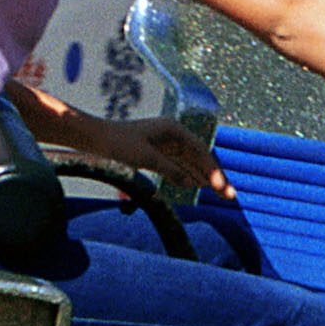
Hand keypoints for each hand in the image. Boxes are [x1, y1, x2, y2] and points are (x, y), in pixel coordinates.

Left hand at [89, 116, 235, 201]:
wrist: (93, 138)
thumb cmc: (118, 144)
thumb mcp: (146, 158)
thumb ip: (170, 170)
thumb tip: (191, 183)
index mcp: (173, 129)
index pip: (200, 151)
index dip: (213, 170)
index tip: (221, 187)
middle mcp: (173, 135)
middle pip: (199, 158)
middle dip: (215, 177)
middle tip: (230, 196)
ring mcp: (165, 144)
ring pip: (191, 163)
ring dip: (205, 178)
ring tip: (222, 194)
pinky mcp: (157, 153)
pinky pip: (179, 166)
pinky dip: (189, 177)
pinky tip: (199, 186)